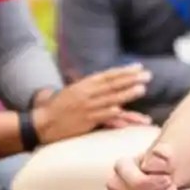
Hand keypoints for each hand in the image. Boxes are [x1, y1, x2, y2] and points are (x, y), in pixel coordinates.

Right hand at [32, 64, 150, 142]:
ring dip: (126, 94)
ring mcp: (86, 107)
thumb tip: (108, 82)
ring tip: (141, 89)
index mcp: (84, 84)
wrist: (42, 122)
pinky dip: (111, 113)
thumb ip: (91, 87)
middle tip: (147, 75)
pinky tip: (121, 110)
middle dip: (131, 79)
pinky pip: (100, 116)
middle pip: (112, 85)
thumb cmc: (59, 107)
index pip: (108, 75)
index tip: (138, 67)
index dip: (124, 71)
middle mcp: (86, 93)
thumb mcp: (74, 91)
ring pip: (110, 99)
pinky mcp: (85, 121)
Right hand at [107, 142, 176, 189]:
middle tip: (172, 188)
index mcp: (121, 165)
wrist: (160, 174)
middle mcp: (114, 183)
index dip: (157, 184)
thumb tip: (154, 162)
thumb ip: (162, 154)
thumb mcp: (166, 155)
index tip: (169, 180)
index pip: (137, 183)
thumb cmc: (162, 163)